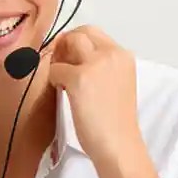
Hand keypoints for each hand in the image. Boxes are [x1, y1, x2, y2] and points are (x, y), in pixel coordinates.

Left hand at [44, 25, 158, 177]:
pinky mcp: (78, 78)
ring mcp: (95, 64)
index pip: (94, 33)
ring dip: (58, 58)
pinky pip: (55, 70)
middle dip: (65, 44)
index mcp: (123, 55)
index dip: (77, 41)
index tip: (69, 57)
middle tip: (60, 63)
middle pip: (79, 33)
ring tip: (61, 80)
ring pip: (66, 44)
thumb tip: (71, 56)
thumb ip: (101, 66)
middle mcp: (111, 54)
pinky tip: (61, 93)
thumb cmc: (115, 121)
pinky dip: (53, 80)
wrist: (118, 145)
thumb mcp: (116, 83)